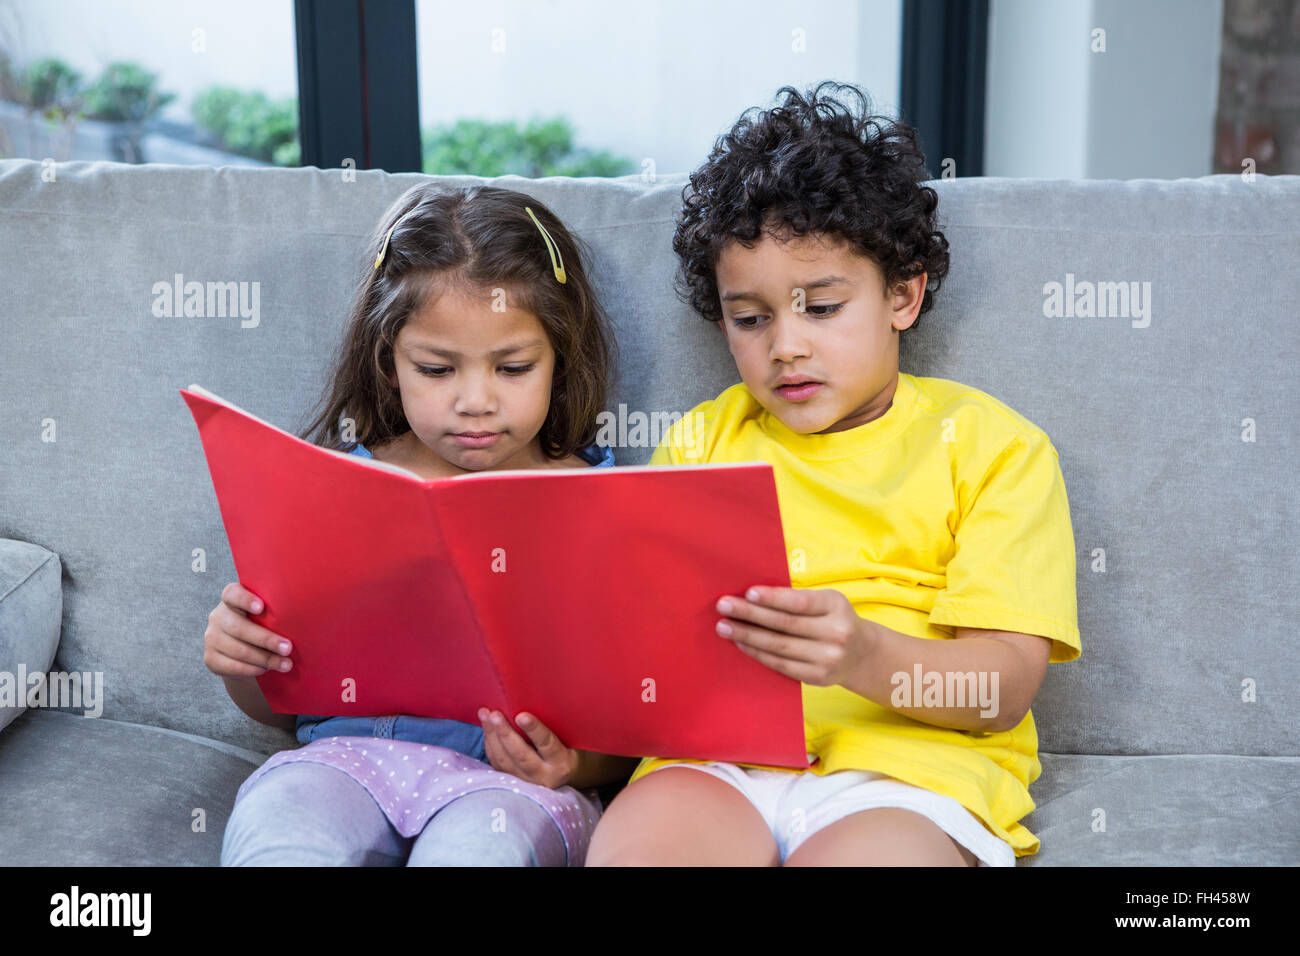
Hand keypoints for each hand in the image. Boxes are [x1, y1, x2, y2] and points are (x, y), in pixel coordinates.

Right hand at [204, 582, 292, 677]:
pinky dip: (252, 669)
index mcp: (231, 599)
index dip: (245, 600)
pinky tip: (267, 669)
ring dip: (265, 659)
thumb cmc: (264, 626)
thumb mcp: (267, 615)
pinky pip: (232, 666)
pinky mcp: (210, 659)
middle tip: (288, 648)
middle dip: (266, 639)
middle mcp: (218, 616)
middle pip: (239, 627)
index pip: (232, 594)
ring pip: (238, 650)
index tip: (261, 607)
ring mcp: (211, 638)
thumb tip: (305, 617)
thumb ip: (275, 611)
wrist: (245, 653)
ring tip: (286, 664)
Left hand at [477, 708, 578, 788]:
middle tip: (495, 714)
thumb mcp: (567, 739)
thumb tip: (528, 702)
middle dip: (505, 733)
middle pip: (521, 755)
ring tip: (485, 715)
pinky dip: (490, 744)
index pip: (547, 744)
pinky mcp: (513, 782)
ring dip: (492, 736)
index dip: (534, 730)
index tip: (522, 715)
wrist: (564, 774)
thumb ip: (553, 727)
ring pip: (504, 761)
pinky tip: (487, 727)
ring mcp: (526, 782)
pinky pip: (497, 763)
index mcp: (561, 763)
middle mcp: (544, 776)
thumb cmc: (567, 747)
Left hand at [715, 585, 873, 686]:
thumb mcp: (826, 602)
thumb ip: (797, 599)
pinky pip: (781, 664)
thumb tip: (751, 596)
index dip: (773, 598)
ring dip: (747, 636)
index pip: (800, 602)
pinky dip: (758, 653)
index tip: (748, 593)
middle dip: (750, 614)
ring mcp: (827, 658)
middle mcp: (835, 633)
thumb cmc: (832, 618)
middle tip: (723, 606)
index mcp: (836, 606)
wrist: (860, 654)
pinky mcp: (817, 677)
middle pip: (785, 624)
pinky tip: (741, 644)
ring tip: (724, 626)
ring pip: (779, 646)